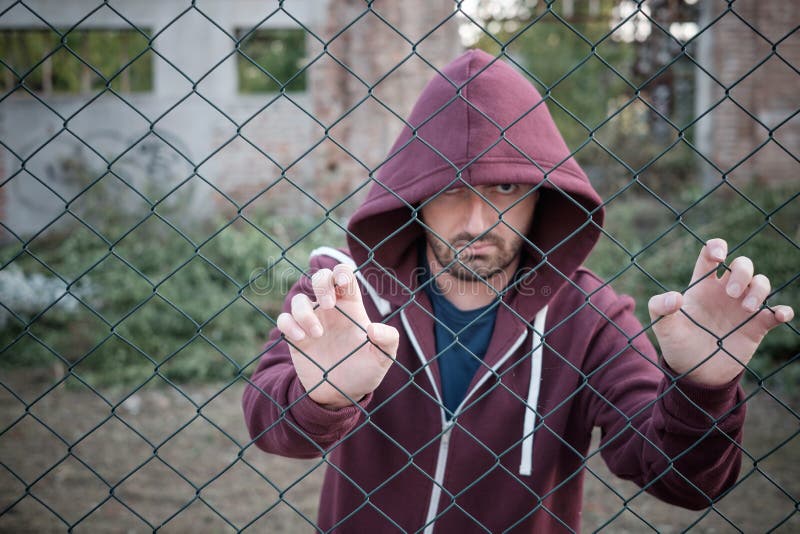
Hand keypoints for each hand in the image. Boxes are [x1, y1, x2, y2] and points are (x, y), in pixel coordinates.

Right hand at [277, 264, 398, 408]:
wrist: (342, 395)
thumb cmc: (365, 372)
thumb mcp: (384, 358)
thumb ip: (388, 340)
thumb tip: (373, 328)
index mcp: (351, 307)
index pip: (343, 276)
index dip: (341, 273)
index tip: (343, 286)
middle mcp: (330, 310)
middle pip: (319, 277)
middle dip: (322, 284)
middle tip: (330, 305)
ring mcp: (311, 322)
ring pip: (298, 300)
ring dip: (304, 312)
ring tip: (317, 334)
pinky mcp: (296, 338)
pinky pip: (284, 320)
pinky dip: (289, 324)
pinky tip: (302, 339)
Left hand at [648, 238, 793, 385]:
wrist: (694, 372)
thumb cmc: (677, 344)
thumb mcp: (662, 327)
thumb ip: (660, 308)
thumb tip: (675, 298)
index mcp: (701, 285)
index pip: (711, 255)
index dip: (717, 247)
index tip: (718, 257)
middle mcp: (724, 292)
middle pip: (742, 264)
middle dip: (742, 272)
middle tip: (732, 293)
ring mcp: (742, 307)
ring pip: (761, 283)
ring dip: (760, 290)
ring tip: (747, 309)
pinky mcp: (756, 326)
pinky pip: (777, 312)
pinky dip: (782, 311)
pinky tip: (778, 315)